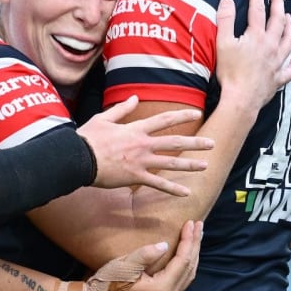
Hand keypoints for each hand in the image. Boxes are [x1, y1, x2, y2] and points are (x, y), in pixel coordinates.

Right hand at [64, 219, 202, 290]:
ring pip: (187, 276)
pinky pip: (179, 282)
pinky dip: (184, 266)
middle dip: (195, 246)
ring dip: (192, 256)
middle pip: (189, 269)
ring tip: (195, 237)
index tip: (192, 223)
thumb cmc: (105, 286)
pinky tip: (184, 256)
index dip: (189, 240)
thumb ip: (147, 254)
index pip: (183, 261)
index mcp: (162, 290)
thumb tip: (165, 245)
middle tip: (199, 225)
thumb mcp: (125, 265)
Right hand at [77, 99, 212, 195]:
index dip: (182, 115)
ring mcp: (140, 161)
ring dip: (190, 165)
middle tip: (212, 144)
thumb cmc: (88, 138)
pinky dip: (173, 189)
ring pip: (171, 163)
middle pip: (175, 142)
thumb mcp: (104, 118)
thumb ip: (122, 109)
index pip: (164, 120)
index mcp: (136, 129)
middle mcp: (143, 144)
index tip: (197, 113)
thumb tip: (134, 98)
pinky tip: (186, 192)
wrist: (77, 158)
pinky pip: (158, 184)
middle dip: (195, 143)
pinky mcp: (135, 177)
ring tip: (205, 165)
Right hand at [216, 0, 290, 114]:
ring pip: (289, 41)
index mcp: (257, 36)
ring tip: (290, 19)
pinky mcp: (278, 78)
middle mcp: (271, 46)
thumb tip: (227, 0)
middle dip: (279, 5)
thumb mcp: (223, 43)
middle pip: (278, 22)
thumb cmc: (230, 72)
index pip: (258, 10)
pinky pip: (290, 68)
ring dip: (290, 28)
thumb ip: (226, 20)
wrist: (241, 99)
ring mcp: (277, 63)